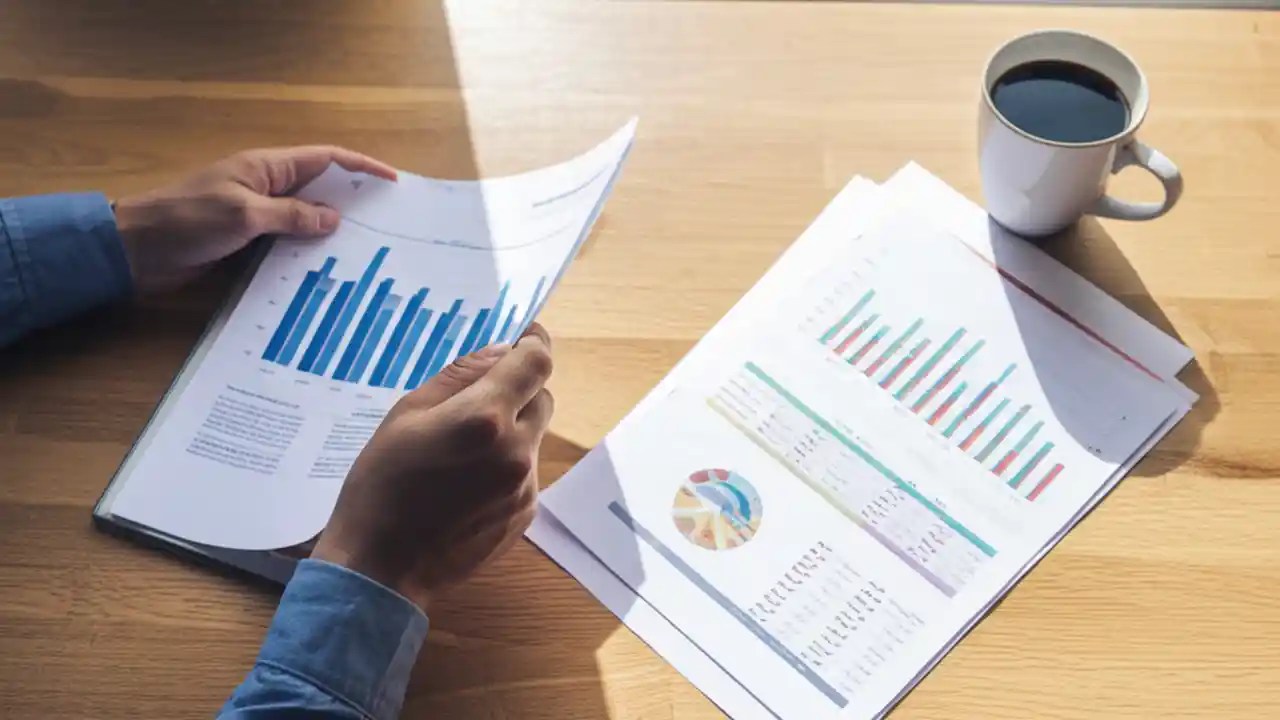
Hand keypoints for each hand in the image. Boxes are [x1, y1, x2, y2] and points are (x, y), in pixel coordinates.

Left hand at [114, 146, 396, 291]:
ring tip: (367, 254)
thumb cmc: (186, 221)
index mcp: (266, 168)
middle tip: (389, 225)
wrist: (136, 250)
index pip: (324, 158)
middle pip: (321, 190)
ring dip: (332, 235)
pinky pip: (288, 245)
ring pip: (306, 221)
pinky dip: (308, 255)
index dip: (360, 166)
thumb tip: (334, 219)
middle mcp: (267, 189)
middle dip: (354, 203)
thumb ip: (291, 216)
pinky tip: (327, 274)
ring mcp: (258, 216)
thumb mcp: (243, 215)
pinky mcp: (248, 243)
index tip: (392, 181)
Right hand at [311, 324, 555, 611]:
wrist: (381, 568)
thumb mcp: (406, 414)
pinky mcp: (526, 514)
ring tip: (462, 452)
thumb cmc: (381, 484)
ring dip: (511, 430)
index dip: (533, 344)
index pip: (536, 363)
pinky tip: (466, 484)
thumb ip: (460, 377)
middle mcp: (517, 450)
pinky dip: (506, 465)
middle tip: (477, 399)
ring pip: (533, 436)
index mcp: (485, 418)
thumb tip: (501, 351)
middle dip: (518, 389)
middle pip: (542, 397)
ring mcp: (525, 486)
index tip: (523, 337)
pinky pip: (526, 471)